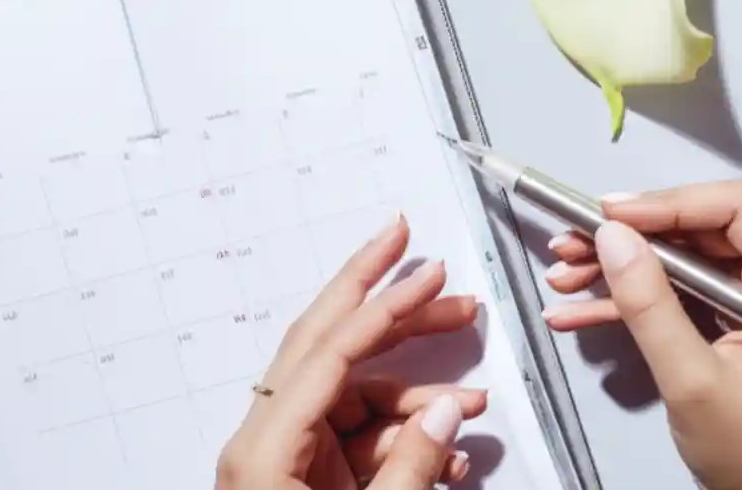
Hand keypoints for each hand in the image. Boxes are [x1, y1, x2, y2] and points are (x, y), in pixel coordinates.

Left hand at [217, 214, 485, 488]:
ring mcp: (288, 455)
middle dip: (391, 309)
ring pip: (359, 398)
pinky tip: (448, 458)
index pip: (330, 349)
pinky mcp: (306, 474)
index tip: (429, 271)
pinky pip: (362, 437)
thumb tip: (446, 410)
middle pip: (333, 346)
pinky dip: (406, 439)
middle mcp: (270, 438)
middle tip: (439, 276)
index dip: (386, 303)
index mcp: (266, 445)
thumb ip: (410, 467)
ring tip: (475, 403)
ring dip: (419, 399)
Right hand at [541, 181, 741, 489]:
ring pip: (680, 256)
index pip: (734, 208)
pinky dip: (628, 298)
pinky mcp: (729, 319)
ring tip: (562, 276)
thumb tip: (612, 235)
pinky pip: (676, 290)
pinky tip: (576, 311)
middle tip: (570, 245)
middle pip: (700, 227)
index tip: (606, 218)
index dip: (667, 204)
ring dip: (619, 266)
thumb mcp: (693, 380)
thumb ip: (650, 305)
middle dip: (630, 236)